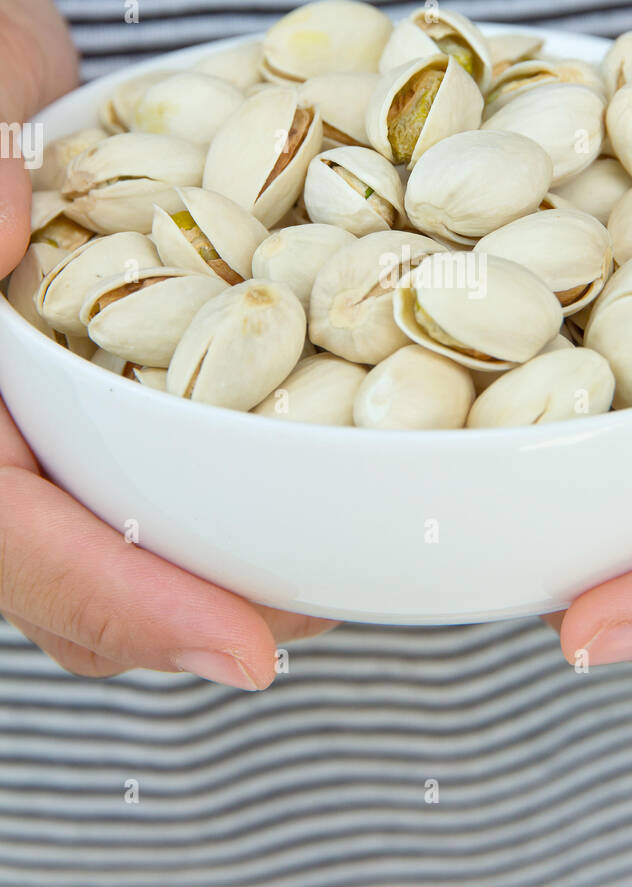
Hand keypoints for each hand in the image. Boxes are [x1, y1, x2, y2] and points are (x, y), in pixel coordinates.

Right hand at [0, 0, 335, 686]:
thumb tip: (2, 234)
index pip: (8, 531)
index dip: (117, 600)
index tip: (247, 652)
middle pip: (81, 564)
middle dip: (201, 606)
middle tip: (326, 614)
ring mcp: (53, 394)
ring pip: (126, 525)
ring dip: (229, 562)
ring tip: (343, 563)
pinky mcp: (109, 365)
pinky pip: (162, 451)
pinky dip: (236, 479)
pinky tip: (318, 461)